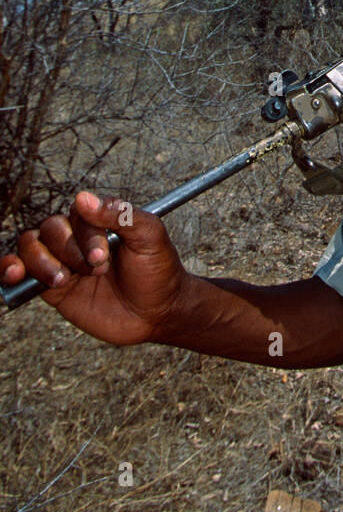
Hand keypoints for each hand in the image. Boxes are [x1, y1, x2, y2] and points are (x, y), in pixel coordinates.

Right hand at [0, 191, 187, 344]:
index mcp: (99, 221)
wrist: (158, 313)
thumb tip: (83, 198)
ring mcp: (63, 262)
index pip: (76, 214)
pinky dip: (10, 269)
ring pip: (30, 246)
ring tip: (63, 280)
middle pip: (50, 229)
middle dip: (69, 250)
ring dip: (42, 261)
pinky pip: (21, 273)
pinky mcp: (53, 289)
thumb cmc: (158, 271)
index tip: (103, 258)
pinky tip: (14, 273)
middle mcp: (77, 238)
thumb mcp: (150, 237)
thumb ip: (121, 214)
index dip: (85, 235)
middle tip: (97, 270)